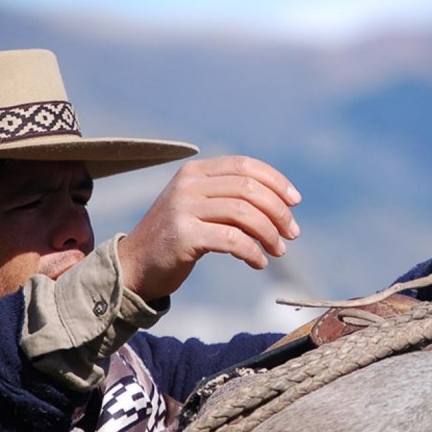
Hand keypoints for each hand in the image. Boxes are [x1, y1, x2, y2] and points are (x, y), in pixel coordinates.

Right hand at [118, 156, 300, 300]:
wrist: (135, 265)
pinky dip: (253, 251)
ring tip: (278, 250)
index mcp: (195, 172)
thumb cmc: (177, 239)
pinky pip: (232, 239)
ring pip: (244, 213)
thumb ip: (229, 198)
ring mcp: (183, 208)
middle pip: (249, 189)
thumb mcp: (200, 207)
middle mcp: (188, 185)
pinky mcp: (183, 235)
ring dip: (269, 233)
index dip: (276, 182)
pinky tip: (259, 262)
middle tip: (292, 233)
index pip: (245, 166)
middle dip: (278, 211)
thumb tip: (281, 203)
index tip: (295, 202)